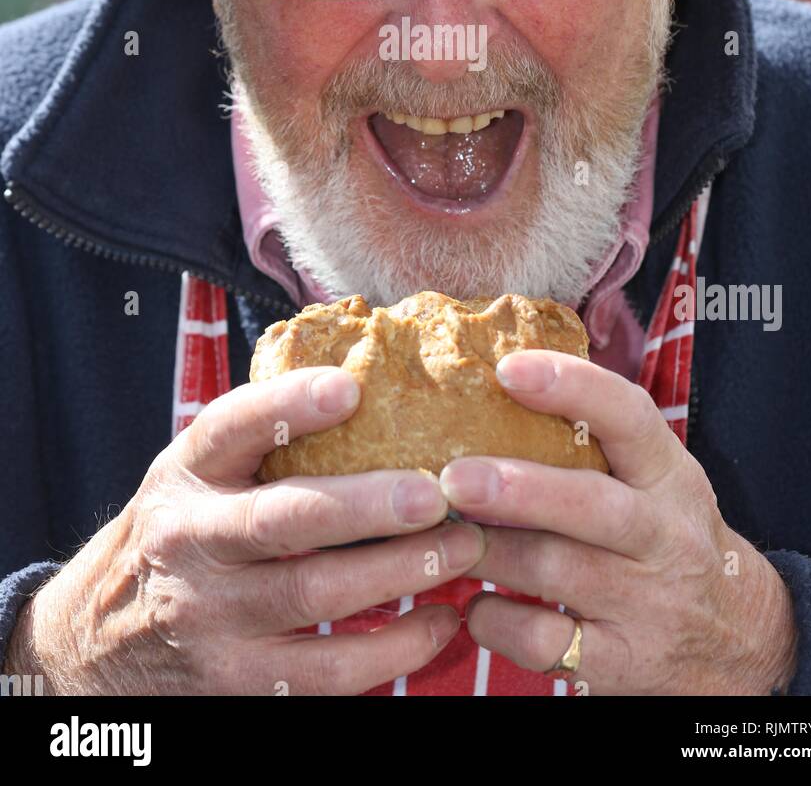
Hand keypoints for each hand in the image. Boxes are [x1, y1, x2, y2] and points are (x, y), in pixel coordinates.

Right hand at [5, 369, 484, 694]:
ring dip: (399, 574)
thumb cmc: (180, 532)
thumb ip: (260, 436)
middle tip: (437, 492)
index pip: (231, 427)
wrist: (95, 641)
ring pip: (314, 598)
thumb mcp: (196, 473)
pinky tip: (441, 621)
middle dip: (367, 505)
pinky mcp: (236, 683)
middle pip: (284, 521)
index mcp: (187, 474)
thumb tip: (370, 378)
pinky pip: (325, 674)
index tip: (351, 387)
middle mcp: (191, 542)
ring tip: (463, 548)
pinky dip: (393, 651)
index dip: (289, 405)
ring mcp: (210, 619)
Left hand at [439, 351, 797, 695]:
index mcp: (668, 475)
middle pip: (591, 505)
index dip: (571, 387)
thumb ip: (601, 438)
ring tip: (440, 533)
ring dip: (489, 550)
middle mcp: (663, 535)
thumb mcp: (660, 479)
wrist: (743, 641)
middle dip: (518, 489)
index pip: (629, 417)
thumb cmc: (672, 536)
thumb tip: (506, 374)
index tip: (509, 369)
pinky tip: (475, 602)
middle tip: (453, 477)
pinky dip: (498, 620)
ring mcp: (645, 602)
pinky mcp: (621, 662)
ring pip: (556, 570)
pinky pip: (547, 642)